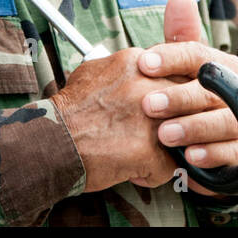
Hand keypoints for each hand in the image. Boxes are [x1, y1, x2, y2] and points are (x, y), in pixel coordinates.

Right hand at [50, 47, 184, 191]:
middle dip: (177, 119)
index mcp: (137, 63)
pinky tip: (133, 170)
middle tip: (157, 132)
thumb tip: (139, 72)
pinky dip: (153, 173)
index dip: (171, 95)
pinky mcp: (149, 149)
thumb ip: (123, 70)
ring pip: (184, 133)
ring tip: (147, 152)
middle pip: (186, 101)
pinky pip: (170, 166)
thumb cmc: (68, 110)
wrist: (51, 140)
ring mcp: (152, 118)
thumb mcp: (93, 72)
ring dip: (169, 146)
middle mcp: (148, 85)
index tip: (164, 108)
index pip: (176, 73)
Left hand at [136, 0, 237, 196]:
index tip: (143, 63)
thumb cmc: (192, 98)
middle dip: (178, 96)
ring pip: (222, 121)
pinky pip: (231, 152)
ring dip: (193, 127)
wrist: (213, 143)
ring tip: (164, 134)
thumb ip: (180, 36)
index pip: (197, 54)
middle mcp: (237, 90)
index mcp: (221, 64)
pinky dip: (210, 153)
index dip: (171, 57)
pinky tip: (189, 156)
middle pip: (210, 88)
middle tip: (147, 104)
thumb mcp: (183, 68)